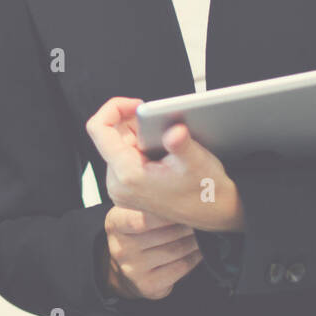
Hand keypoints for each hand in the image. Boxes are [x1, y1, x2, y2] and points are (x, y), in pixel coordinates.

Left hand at [85, 96, 245, 232]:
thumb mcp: (196, 161)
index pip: (99, 129)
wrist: (215, 212)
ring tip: (165, 141)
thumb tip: (175, 131)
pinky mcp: (129, 189)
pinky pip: (126, 156)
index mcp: (127, 175)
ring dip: (140, 134)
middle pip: (110, 135)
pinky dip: (142, 146)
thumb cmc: (205, 189)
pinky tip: (163, 152)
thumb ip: (181, 144)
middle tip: (161, 124)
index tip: (138, 104)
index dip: (114, 108)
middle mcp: (117, 184)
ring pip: (119, 144)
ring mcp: (122, 188)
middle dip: (134, 123)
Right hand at [102, 206, 201, 299]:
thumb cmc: (138, 233)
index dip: (168, 212)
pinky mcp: (148, 285)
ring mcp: (133, 269)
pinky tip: (197, 250)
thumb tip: (186, 197)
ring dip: (195, 240)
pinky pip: (181, 266)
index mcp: (115, 222)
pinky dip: (194, 256)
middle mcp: (121, 248)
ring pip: (177, 249)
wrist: (126, 269)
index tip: (183, 205)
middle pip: (167, 232)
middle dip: (188, 224)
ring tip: (199, 232)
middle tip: (199, 217)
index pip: (144, 217)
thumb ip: (152, 202)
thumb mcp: (134, 211)